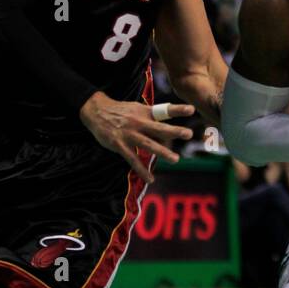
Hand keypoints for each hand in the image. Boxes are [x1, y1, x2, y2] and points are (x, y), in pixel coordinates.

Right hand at [79, 93, 193, 182]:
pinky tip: (150, 178)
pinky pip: (132, 159)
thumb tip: (166, 131)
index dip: (178, 110)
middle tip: (189, 134)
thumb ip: (151, 118)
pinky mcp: (119, 145)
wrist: (96, 111)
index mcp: (145, 113)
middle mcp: (138, 122)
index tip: (192, 110)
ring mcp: (129, 134)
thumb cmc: (121, 111)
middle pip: (159, 128)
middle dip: (174, 131)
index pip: (164, 110)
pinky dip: (141, 170)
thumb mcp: (137, 108)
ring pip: (148, 144)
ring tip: (175, 159)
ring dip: (162, 152)